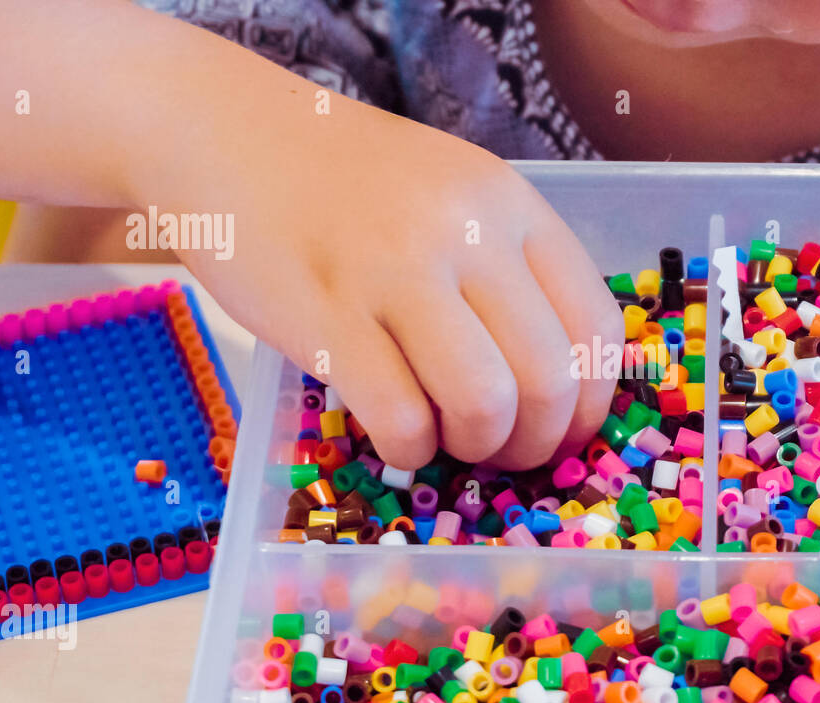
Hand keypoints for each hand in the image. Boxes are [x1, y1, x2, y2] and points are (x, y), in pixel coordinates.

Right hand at [164, 104, 620, 470]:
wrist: (224, 133)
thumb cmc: (351, 181)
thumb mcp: (456, 193)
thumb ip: (511, 267)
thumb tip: (559, 385)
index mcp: (511, 205)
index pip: (595, 324)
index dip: (593, 402)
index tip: (566, 432)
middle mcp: (464, 233)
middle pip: (549, 379)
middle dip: (537, 442)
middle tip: (503, 451)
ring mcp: (393, 272)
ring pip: (484, 404)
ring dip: (475, 447)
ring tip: (447, 438)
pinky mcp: (325, 316)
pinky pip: (400, 419)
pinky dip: (408, 449)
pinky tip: (395, 433)